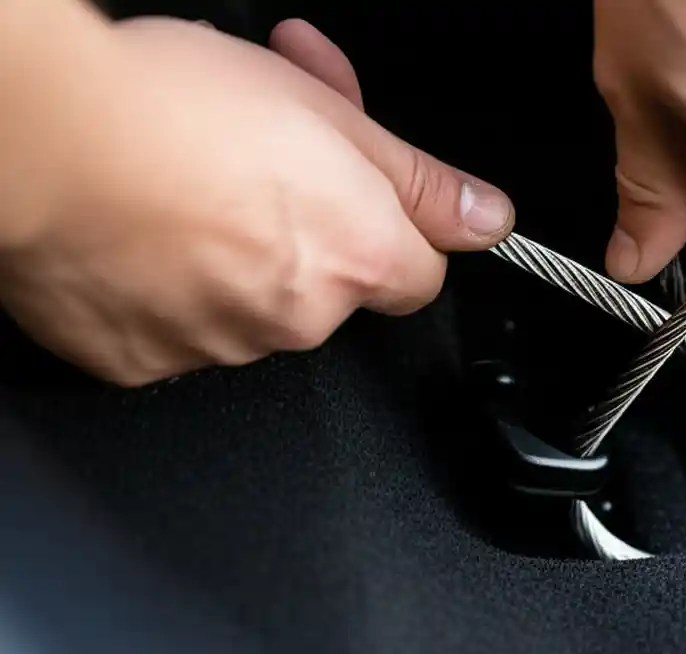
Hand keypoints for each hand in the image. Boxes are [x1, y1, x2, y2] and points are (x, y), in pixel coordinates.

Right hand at [0, 15, 513, 386]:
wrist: (39, 134)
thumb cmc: (172, 108)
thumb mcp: (327, 115)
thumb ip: (419, 181)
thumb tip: (489, 218)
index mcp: (356, 259)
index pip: (418, 275)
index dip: (391, 231)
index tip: (357, 199)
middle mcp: (296, 320)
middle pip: (331, 291)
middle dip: (305, 231)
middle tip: (253, 159)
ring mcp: (215, 348)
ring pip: (251, 312)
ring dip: (234, 260)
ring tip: (182, 184)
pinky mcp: (139, 362)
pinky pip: (174, 331)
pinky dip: (165, 292)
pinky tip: (138, 232)